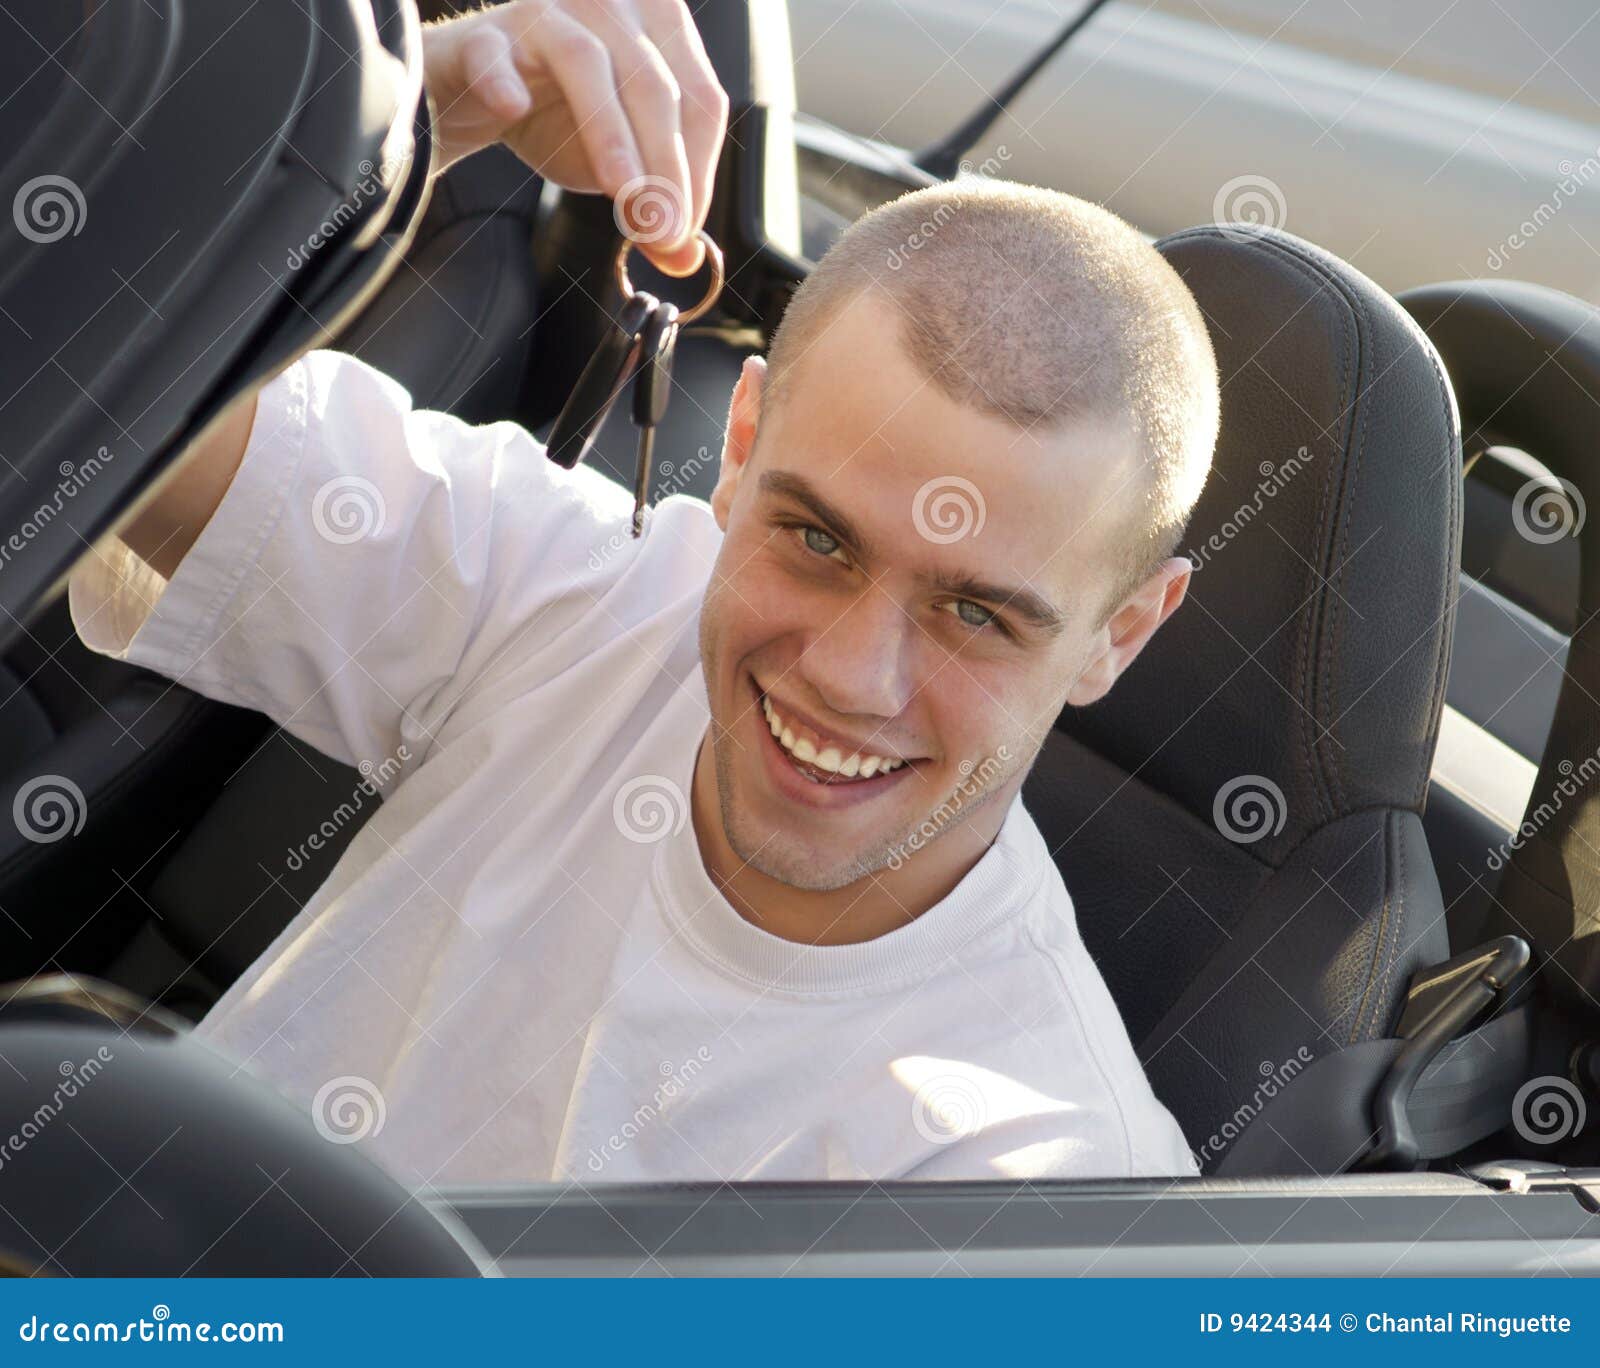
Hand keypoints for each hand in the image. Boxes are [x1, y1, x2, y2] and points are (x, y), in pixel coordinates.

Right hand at [422, 0, 728, 276]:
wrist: (475, 94)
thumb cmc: (561, 116)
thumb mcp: (619, 162)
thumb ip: (654, 204)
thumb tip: (685, 258)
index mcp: (661, 29)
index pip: (699, 100)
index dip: (697, 168)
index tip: (681, 231)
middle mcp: (610, 6)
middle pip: (652, 85)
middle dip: (663, 165)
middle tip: (660, 231)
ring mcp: (546, 13)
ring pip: (587, 64)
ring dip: (609, 133)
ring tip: (621, 192)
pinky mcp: (485, 35)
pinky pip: (494, 55)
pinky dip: (502, 80)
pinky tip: (513, 107)